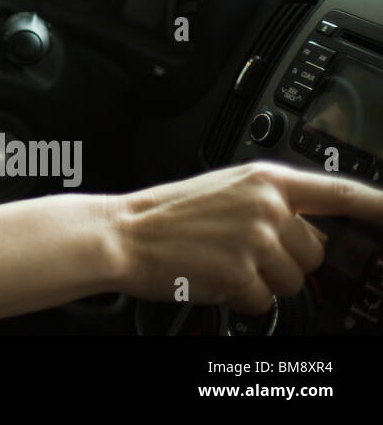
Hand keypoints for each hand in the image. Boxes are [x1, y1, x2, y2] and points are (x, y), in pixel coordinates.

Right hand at [107, 161, 382, 314]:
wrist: (121, 234)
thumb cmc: (166, 216)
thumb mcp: (224, 191)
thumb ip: (271, 204)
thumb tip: (308, 232)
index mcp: (264, 179)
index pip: (341, 192)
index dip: (379, 207)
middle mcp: (267, 205)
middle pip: (314, 251)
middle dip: (285, 261)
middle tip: (241, 252)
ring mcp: (256, 240)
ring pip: (292, 281)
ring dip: (261, 281)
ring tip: (221, 262)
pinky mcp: (243, 273)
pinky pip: (264, 301)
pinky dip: (239, 297)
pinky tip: (212, 276)